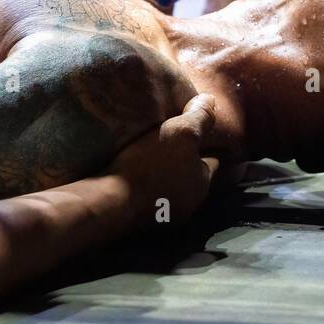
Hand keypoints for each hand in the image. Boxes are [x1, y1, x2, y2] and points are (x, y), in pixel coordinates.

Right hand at [105, 94, 218, 228]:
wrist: (112, 202)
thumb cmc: (150, 165)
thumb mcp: (181, 132)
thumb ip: (199, 117)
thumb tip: (212, 100)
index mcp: (202, 183)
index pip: (211, 160)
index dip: (203, 146)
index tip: (190, 135)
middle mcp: (190, 204)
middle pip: (191, 177)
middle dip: (183, 164)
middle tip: (168, 145)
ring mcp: (167, 218)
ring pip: (172, 191)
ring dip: (165, 179)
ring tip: (149, 161)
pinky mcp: (144, 223)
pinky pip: (152, 202)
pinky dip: (148, 191)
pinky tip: (135, 179)